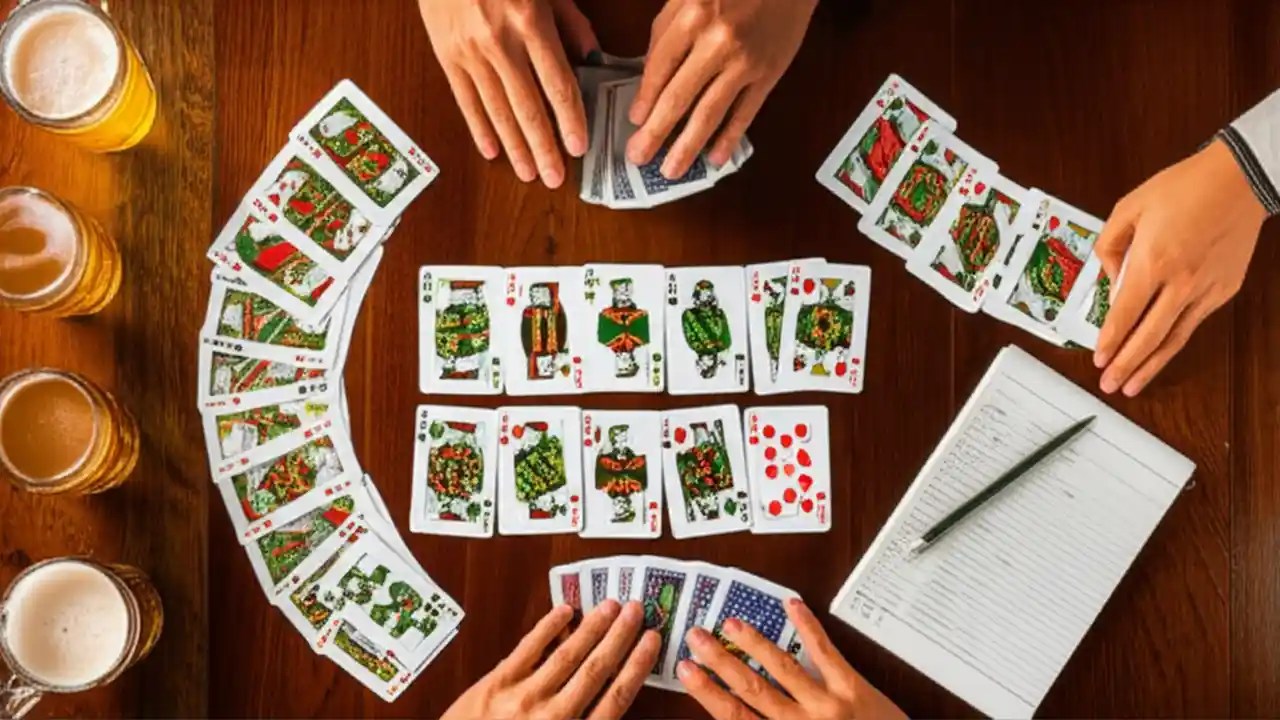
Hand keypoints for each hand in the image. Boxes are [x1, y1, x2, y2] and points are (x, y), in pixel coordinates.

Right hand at [418, 0, 598, 186]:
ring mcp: (469, 52)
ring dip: (515, 147)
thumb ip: (571, 21)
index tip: (580, 148)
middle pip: (528, 108)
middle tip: (556, 178)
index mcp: (530, 22)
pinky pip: (465, 100)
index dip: (571, 121)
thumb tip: (593, 57)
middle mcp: (500, 43)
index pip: (558, 85)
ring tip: (529, 173)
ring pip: (497, 110)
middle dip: (545, 148)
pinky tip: (492, 151)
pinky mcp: (446, 55)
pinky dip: (479, 128)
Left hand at [441, 600, 660, 719]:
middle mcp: (553, 717)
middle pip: (596, 669)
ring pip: (567, 654)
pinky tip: (565, 611)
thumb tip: (610, 702)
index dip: (636, 666)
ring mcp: (523, 698)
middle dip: (620, 636)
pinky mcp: (496, 684)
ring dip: (592, 627)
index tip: (651, 642)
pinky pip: (528, 648)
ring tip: (611, 605)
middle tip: (638, 610)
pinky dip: (548, 627)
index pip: (615, 698)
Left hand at [626, 0, 816, 178]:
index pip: (660, 67)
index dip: (644, 98)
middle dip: (656, 132)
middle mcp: (718, 42)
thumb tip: (649, 78)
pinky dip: (728, 139)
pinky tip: (714, 160)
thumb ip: (666, 33)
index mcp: (693, 17)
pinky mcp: (769, 75)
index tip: (633, 122)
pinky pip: (745, 114)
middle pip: (679, 97)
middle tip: (638, 158)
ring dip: (687, 146)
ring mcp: (745, 62)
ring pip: (710, 112)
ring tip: (670, 170)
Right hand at [676, 598, 904, 719]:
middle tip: (697, 637)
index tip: (686, 670)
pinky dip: (808, 627)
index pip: (737, 717)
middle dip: (721, 662)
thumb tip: (737, 711)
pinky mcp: (853, 689)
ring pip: (784, 670)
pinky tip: (791, 606)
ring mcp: (828, 705)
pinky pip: (826, 653)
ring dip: (755, 643)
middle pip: (753, 690)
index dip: (708, 692)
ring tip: (732, 622)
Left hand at [1093, 138, 1266, 394]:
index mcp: (1154, 261)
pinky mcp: (1225, 289)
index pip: (1125, 313)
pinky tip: (1161, 354)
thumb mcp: (1128, 208)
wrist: (1239, 179)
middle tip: (1109, 385)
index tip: (1098, 359)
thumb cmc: (1183, 188)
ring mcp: (1207, 288)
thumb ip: (1111, 247)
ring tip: (1132, 385)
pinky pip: (1194, 322)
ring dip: (1151, 365)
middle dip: (1126, 364)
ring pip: (1175, 338)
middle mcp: (1181, 281)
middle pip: (1149, 335)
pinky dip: (1175, 341)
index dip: (1111, 340)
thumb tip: (1109, 281)